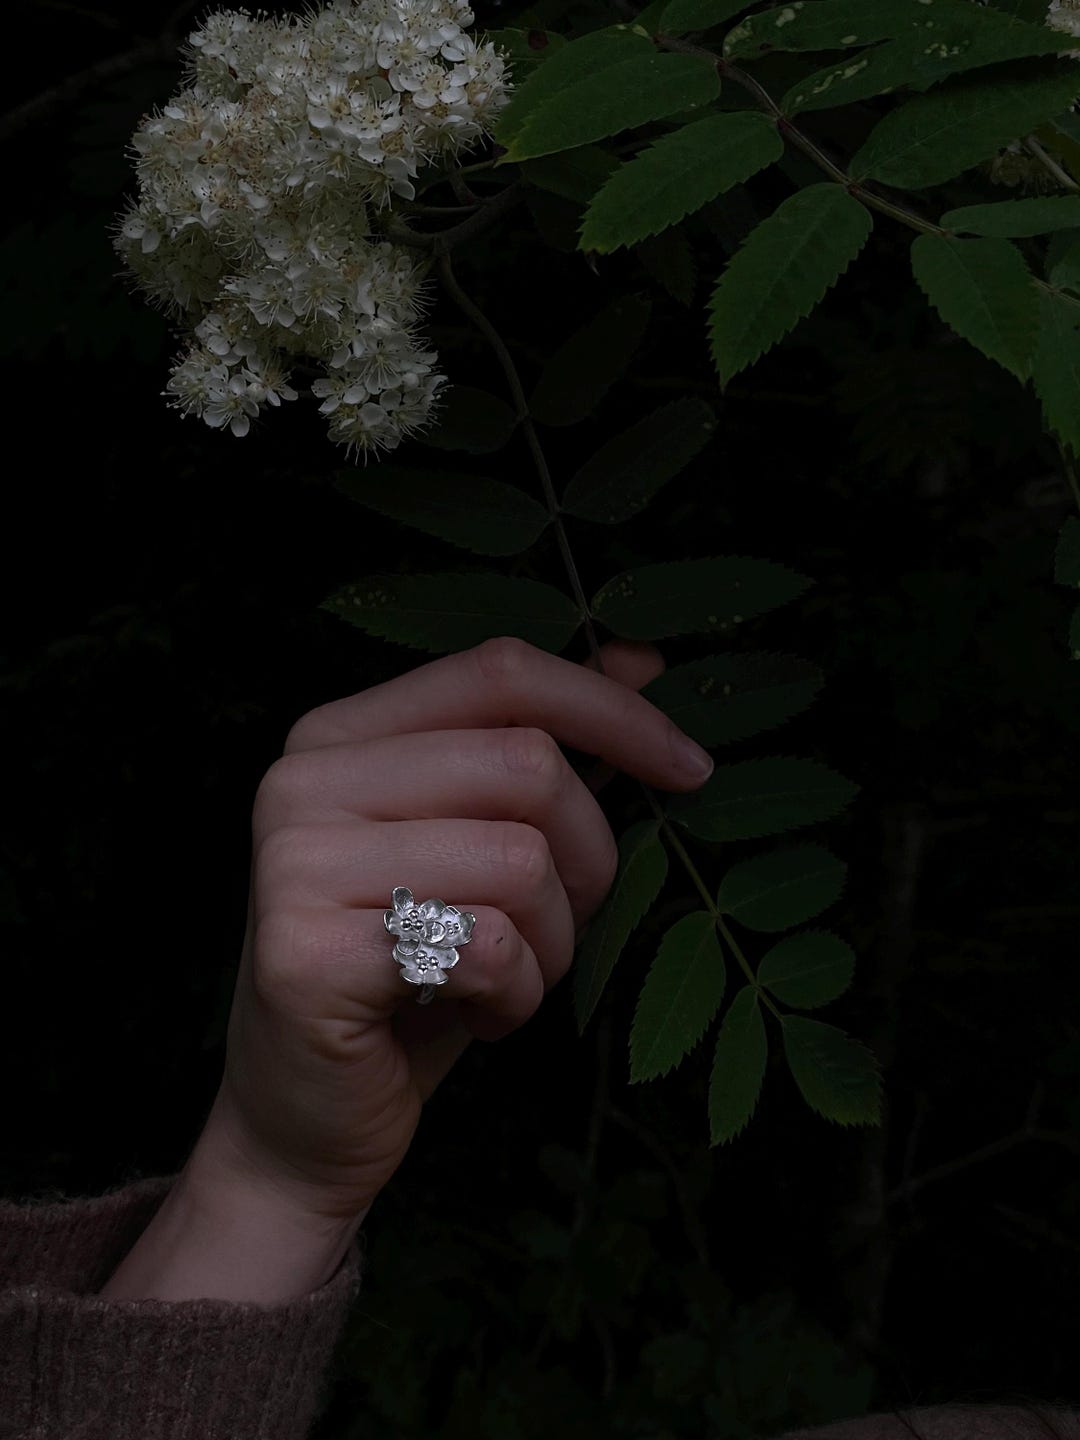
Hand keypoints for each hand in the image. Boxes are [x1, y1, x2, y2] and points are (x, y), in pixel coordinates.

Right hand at [196, 636, 714, 1226]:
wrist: (305, 1119)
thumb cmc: (413, 977)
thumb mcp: (482, 848)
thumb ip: (545, 748)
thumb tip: (644, 658)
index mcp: (339, 736)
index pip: (499, 673)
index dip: (611, 712)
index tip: (690, 769)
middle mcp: (302, 781)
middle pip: (527, 765)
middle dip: (588, 860)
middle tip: (557, 928)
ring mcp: (292, 864)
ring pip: (520, 859)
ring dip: (552, 944)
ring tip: (502, 978)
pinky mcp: (305, 955)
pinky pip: (490, 946)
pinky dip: (518, 995)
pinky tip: (473, 1016)